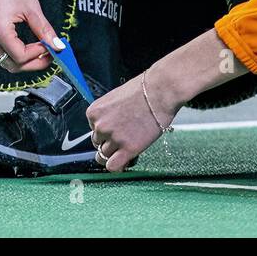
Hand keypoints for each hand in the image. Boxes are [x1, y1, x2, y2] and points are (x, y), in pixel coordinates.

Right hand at [0, 0, 57, 71]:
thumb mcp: (33, 6)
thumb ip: (44, 30)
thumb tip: (57, 45)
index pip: (20, 56)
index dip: (39, 56)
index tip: (53, 48)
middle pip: (9, 63)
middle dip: (32, 63)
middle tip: (50, 56)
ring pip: (2, 59)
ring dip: (23, 59)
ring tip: (42, 50)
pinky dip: (13, 50)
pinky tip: (28, 43)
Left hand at [86, 29, 242, 171]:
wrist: (162, 90)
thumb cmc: (146, 89)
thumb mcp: (118, 98)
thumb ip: (110, 113)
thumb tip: (113, 126)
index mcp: (94, 112)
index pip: (94, 130)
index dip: (107, 131)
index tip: (118, 129)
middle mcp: (100, 126)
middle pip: (98, 143)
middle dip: (110, 142)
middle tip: (126, 137)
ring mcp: (114, 138)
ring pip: (104, 156)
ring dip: (115, 153)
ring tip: (129, 145)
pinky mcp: (128, 148)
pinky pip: (113, 166)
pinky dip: (118, 165)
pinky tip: (126, 159)